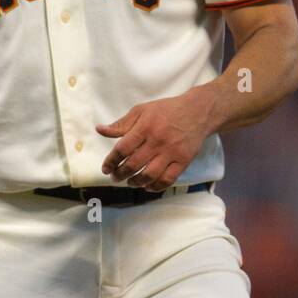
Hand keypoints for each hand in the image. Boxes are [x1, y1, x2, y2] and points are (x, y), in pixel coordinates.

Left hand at [95, 88, 213, 190]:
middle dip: (120, 174)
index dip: (111, 161)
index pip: (122, 149)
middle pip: (134, 164)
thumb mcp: (141, 110)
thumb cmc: (166, 110)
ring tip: (130, 182)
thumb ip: (121, 124)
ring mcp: (172, 152)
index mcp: (145, 127)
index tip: (106, 168)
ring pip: (150, 175)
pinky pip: (168, 179)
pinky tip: (148, 186)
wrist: (198, 111)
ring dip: (136, 182)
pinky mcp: (183, 161)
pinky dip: (156, 186)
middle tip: (115, 177)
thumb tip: (100, 130)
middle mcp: (157, 141)